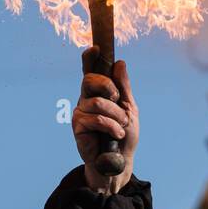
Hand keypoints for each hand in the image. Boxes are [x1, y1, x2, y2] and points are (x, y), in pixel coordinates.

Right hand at [73, 47, 139, 192]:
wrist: (120, 160)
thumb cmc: (125, 136)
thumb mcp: (130, 109)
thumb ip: (124, 87)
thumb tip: (119, 63)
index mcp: (99, 93)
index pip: (90, 72)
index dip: (89, 59)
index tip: (94, 47)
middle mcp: (86, 100)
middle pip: (89, 80)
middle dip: (108, 87)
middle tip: (117, 100)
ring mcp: (80, 113)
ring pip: (98, 102)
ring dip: (116, 116)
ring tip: (121, 128)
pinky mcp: (77, 127)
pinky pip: (96, 118)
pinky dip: (111, 127)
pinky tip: (115, 135)